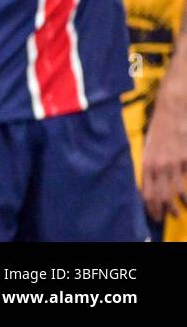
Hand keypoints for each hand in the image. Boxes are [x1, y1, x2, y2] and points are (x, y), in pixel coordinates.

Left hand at [142, 86, 186, 220]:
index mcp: (147, 162)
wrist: (173, 109)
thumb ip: (149, 164)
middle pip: (162, 196)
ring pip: (178, 193)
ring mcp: (176, 163)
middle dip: (165, 211)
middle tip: (167, 217)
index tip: (153, 215)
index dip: (150, 207)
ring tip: (179, 210)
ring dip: (179, 206)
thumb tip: (147, 183)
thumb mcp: (148, 146)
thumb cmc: (159, 127)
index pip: (147, 192)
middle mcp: (160, 165)